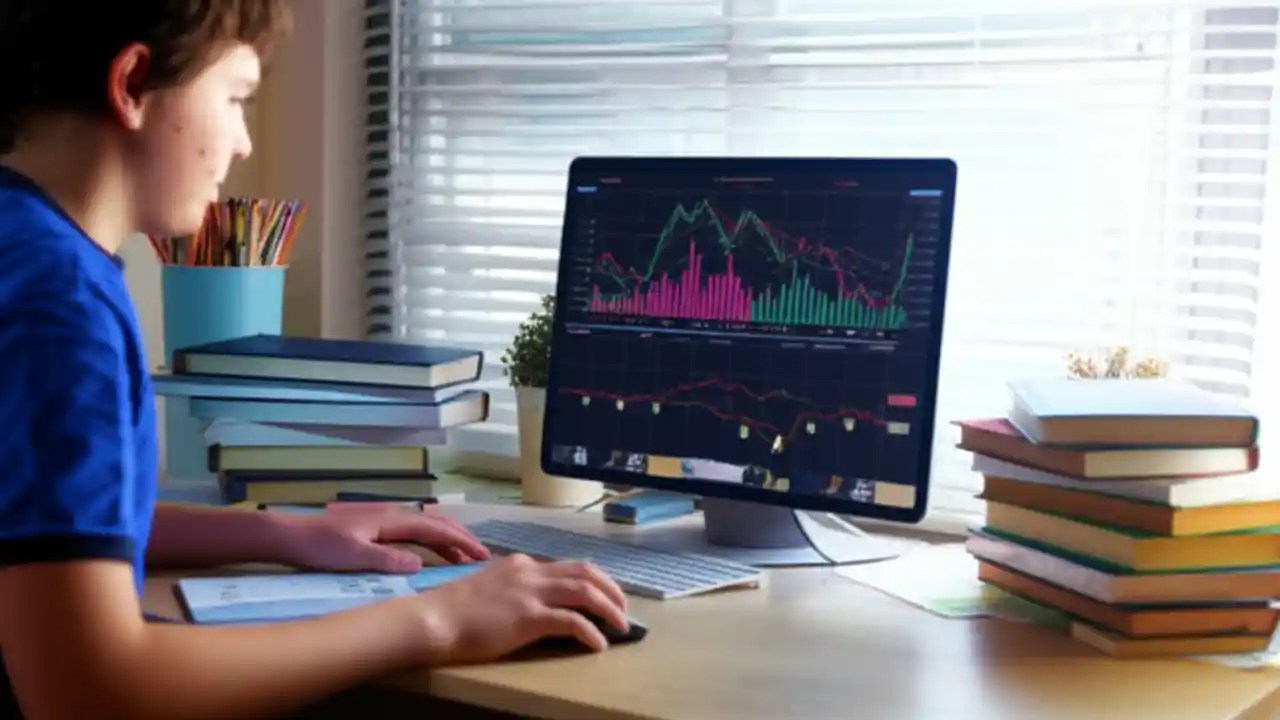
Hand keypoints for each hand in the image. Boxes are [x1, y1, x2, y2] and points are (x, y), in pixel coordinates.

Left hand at [279, 508, 490, 572]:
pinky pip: (413, 532)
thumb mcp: (354, 556)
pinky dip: (430, 541)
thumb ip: (387, 559)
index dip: (460, 542)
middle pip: (435, 523)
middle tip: (483, 556)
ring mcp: (383, 520)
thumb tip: (420, 563)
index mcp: (391, 521)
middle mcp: (392, 516)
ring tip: (463, 557)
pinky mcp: (375, 528)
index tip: (482, 556)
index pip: (435, 529)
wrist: (290, 536)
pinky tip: (430, 554)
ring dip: (447, 540)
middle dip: (461, 538)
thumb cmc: (320, 547)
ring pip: (425, 527)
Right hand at [416, 553, 628, 662]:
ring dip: (609, 608)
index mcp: (521, 565)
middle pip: (585, 572)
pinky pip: (571, 621)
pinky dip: (590, 632)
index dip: (594, 580)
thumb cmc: (454, 610)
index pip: (568, 566)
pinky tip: (598, 645)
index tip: (607, 595)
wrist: (433, 620)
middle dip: (611, 590)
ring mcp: (529, 592)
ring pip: (585, 591)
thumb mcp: (489, 587)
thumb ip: (513, 589)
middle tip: (623, 609)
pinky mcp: (527, 616)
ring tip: (621, 626)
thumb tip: (534, 603)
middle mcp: (529, 572)